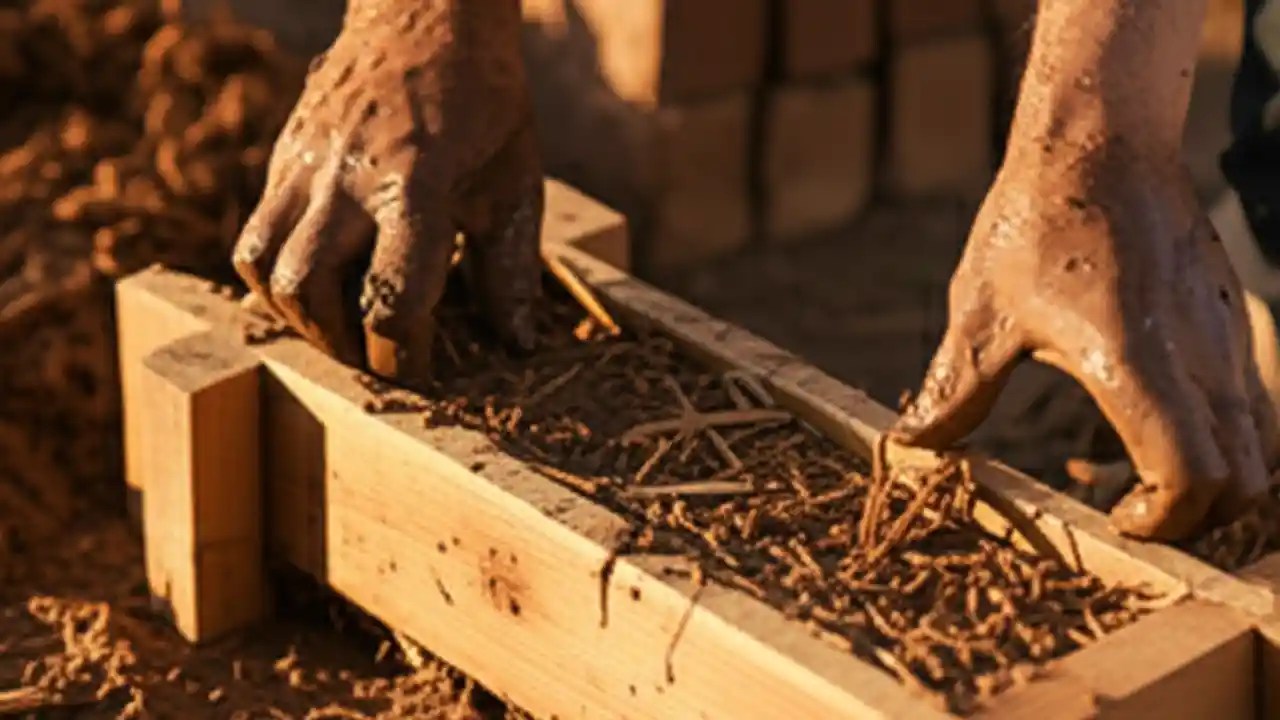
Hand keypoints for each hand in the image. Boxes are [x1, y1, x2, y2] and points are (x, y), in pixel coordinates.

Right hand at [231, 3, 540, 386]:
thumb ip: (510, 268)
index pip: (392, 299)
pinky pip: (254, 235)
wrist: (426, 14)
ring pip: (263, 267)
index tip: (426, 371)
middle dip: (344, 346)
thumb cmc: (482, 103)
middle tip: (380, 359)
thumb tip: (516, 346)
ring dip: (299, 317)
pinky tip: (321, 285)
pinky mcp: (281, 159)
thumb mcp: (514, 182)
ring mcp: (303, 163)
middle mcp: (346, 175)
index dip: (407, 355)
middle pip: (310, 292)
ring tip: (342, 329)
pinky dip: (279, 278)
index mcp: (416, 184)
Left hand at [891, 147, 1278, 539]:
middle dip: (1194, 520)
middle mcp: (1198, 358)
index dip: (1163, 522)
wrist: (1102, 144)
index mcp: (1132, 362)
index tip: (1116, 519)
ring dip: (1216, 483)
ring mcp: (1227, 338)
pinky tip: (1161, 425)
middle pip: (1243, 483)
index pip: (1191, 477)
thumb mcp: (980, 314)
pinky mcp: (1233, 321)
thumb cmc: (1033, 225)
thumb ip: (955, 392)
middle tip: (1132, 514)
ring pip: (1262, 448)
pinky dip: (1226, 442)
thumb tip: (912, 445)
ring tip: (1146, 478)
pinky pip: (1253, 406)